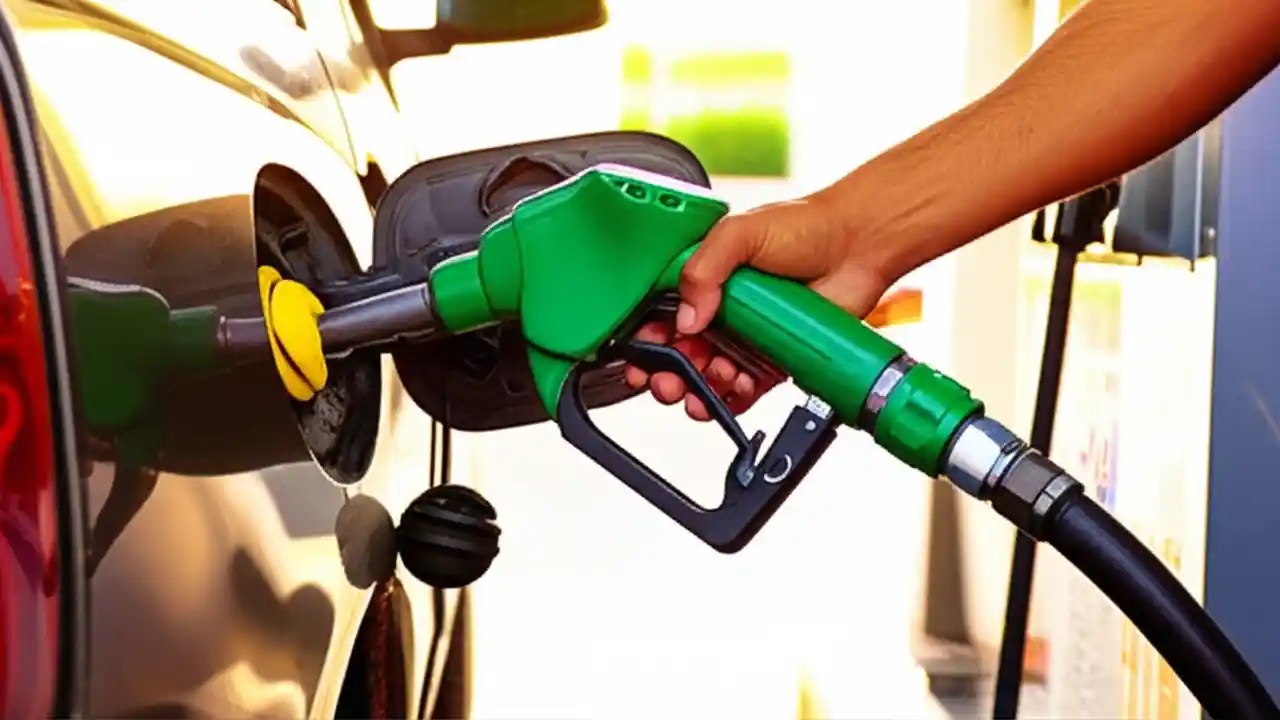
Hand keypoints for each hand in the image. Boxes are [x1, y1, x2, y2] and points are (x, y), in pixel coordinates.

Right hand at [624, 191, 893, 420]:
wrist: (858, 245)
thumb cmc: (805, 226)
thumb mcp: (740, 232)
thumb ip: (703, 268)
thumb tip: (685, 317)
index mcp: (702, 278)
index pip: (659, 314)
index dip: (646, 338)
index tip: (640, 356)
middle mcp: (720, 309)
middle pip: (678, 353)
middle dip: (666, 373)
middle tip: (667, 380)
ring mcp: (744, 337)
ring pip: (706, 376)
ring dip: (698, 388)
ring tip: (707, 383)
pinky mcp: (771, 359)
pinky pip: (743, 389)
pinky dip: (731, 398)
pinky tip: (729, 392)